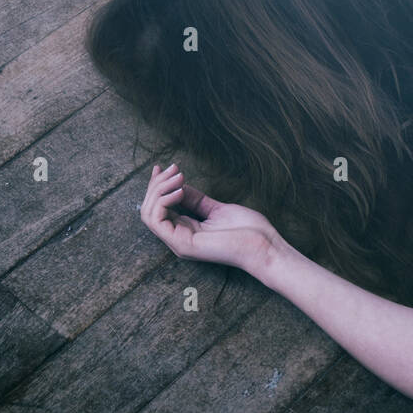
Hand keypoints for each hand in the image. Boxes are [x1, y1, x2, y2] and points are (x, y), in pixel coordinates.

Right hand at [140, 163, 283, 275]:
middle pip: (150, 209)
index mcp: (185, 231)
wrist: (263, 246)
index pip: (158, 208)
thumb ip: (196, 200)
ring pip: (149, 214)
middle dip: (157, 184)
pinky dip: (162, 201)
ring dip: (158, 190)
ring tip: (177, 177)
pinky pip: (157, 221)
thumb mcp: (217, 209)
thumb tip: (179, 186)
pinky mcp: (183, 244)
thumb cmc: (247, 230)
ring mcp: (179, 243)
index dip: (157, 186)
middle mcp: (178, 238)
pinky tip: (178, 190)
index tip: (162, 166)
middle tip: (173, 168)